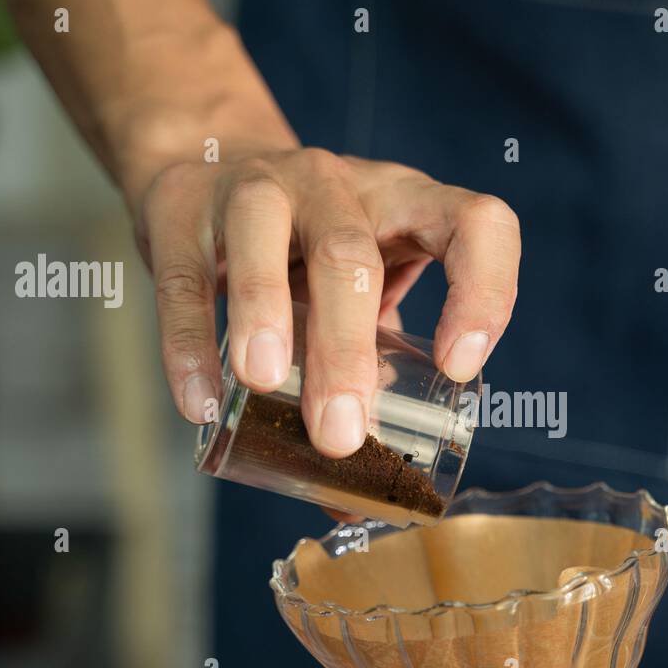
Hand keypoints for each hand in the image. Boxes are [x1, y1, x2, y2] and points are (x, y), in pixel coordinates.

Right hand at [136, 148, 519, 454]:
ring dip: (266, 314)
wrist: (211, 165)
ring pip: (265, 238)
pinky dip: (188, 341)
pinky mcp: (185, 207)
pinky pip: (184, 276)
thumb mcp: (358, 294)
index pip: (477, 223)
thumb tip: (356, 503)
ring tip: (263, 384)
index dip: (483, 291)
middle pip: (351, 254)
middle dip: (347, 348)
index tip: (458, 369)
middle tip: (340, 435)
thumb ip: (365, 377)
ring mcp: (260, 187)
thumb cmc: (307, 253)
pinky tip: (199, 403)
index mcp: (409, 206)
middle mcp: (340, 186)